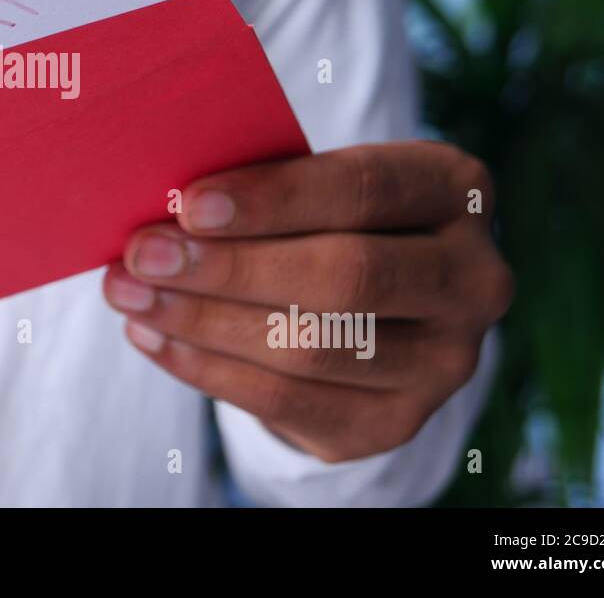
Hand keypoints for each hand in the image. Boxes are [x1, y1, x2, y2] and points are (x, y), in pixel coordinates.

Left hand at [104, 141, 512, 461]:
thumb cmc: (325, 216)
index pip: (364, 189)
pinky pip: (287, 402)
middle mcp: (473, 278)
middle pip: (344, 277)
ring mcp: (445, 361)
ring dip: (201, 321)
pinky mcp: (395, 421)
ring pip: (310, 348)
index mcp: (457, 190)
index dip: (273, 199)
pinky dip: (205, 368)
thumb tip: (165, 208)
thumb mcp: (316, 181)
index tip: (189, 204)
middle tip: (143, 255)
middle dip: (228, 269)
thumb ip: (264, 185)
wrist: (373, 305)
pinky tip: (152, 335)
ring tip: (130, 294)